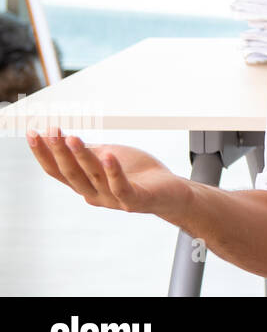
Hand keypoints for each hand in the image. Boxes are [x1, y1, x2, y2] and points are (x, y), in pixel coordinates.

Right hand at [26, 125, 188, 218]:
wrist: (169, 191)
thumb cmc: (137, 173)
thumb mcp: (109, 157)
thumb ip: (89, 153)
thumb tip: (64, 138)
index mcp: (85, 184)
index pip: (57, 170)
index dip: (44, 153)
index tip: (32, 133)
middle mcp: (93, 194)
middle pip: (71, 173)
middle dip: (59, 152)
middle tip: (51, 131)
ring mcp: (112, 199)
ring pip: (93, 177)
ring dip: (82, 157)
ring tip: (73, 138)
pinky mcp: (133, 200)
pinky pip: (121, 186)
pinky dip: (113, 170)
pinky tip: (108, 154)